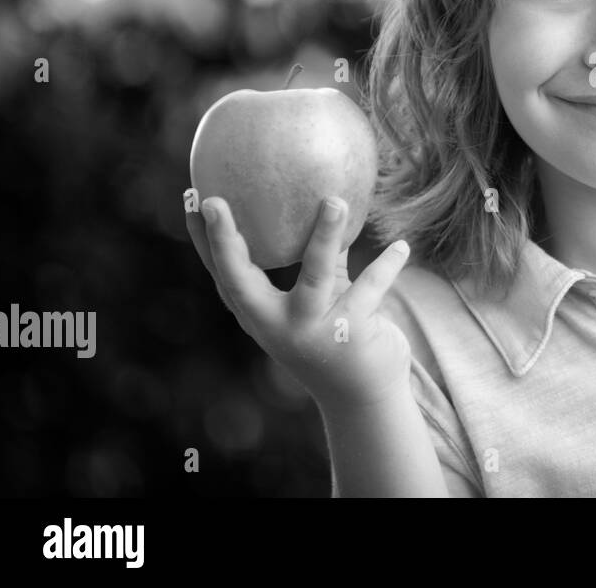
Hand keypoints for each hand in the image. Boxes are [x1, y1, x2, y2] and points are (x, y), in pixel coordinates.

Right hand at [185, 195, 413, 412]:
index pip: (223, 273)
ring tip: (336, 201)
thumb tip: (323, 201)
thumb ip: (316, 259)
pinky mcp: (348, 335)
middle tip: (217, 203)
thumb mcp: (318, 297)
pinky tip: (403, 246)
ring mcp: (309, 331)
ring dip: (325, 237)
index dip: (205, 240)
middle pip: (241, 282)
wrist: (362, 396)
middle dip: (226, 243)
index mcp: (259, 313)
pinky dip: (387, 265)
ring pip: (314, 277)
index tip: (193, 199)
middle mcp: (274, 324)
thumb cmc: (336, 333)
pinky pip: (369, 289)